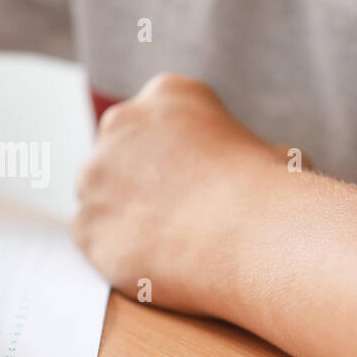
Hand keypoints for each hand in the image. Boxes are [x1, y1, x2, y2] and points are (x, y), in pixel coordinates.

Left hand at [72, 74, 305, 317]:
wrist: (250, 238)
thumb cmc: (272, 193)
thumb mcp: (272, 152)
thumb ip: (239, 155)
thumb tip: (252, 174)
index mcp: (168, 94)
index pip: (159, 121)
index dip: (176, 155)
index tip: (194, 180)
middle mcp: (121, 125)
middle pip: (120, 153)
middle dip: (140, 180)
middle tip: (175, 213)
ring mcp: (95, 176)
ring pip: (100, 195)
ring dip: (123, 215)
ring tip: (167, 242)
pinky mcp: (84, 225)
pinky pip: (93, 238)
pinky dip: (117, 252)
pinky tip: (152, 262)